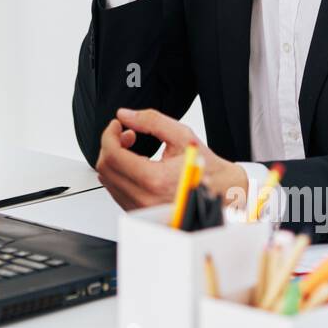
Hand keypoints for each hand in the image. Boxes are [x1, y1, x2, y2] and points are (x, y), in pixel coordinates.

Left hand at [96, 107, 245, 210]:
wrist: (222, 192)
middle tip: (127, 134)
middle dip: (111, 145)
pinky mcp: (139, 211)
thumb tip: (125, 115)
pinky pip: (116, 190)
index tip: (117, 125)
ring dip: (115, 159)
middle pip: (106, 168)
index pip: (113, 155)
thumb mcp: (182, 136)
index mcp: (156, 180)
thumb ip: (151, 121)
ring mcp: (140, 208)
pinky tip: (135, 163)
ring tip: (133, 147)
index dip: (110, 134)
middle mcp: (145, 198)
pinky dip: (120, 172)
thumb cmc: (207, 168)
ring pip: (108, 180)